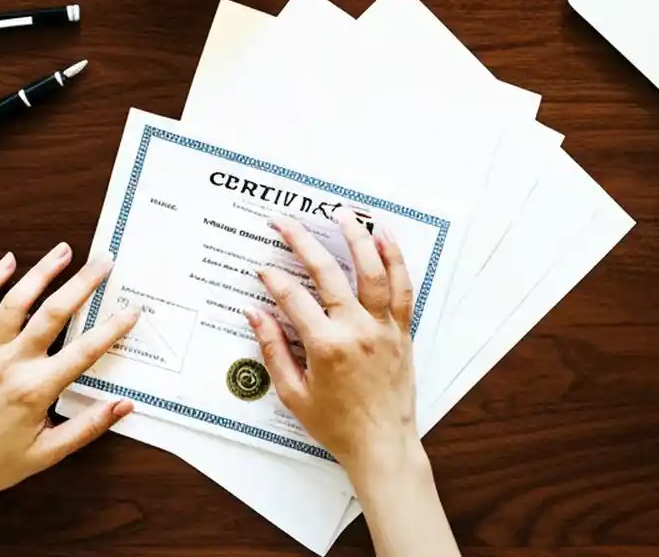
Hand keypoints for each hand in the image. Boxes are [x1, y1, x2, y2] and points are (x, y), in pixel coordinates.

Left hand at [0, 244, 138, 503]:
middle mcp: (11, 365)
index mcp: (36, 391)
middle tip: (104, 262)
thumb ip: (88, 427)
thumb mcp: (48, 454)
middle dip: (82, 284)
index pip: (84, 352)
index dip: (112, 329)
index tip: (131, 311)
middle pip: (52, 313)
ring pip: (14, 302)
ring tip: (64, 250)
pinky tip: (8, 260)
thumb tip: (123, 405)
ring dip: (40, 271)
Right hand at [246, 209, 421, 475]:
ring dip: (357, 238)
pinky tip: (384, 237)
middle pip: (328, 274)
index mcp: (326, 347)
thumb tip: (255, 314)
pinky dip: (395, 259)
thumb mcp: (293, 394)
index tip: (262, 268)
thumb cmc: (336, 425)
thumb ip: (273, 350)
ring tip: (342, 214)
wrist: (382, 445)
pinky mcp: (402, 330)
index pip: (293, 299)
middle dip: (302, 242)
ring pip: (373, 271)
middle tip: (285, 222)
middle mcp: (357, 330)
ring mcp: (383, 327)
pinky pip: (402, 288)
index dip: (273, 280)